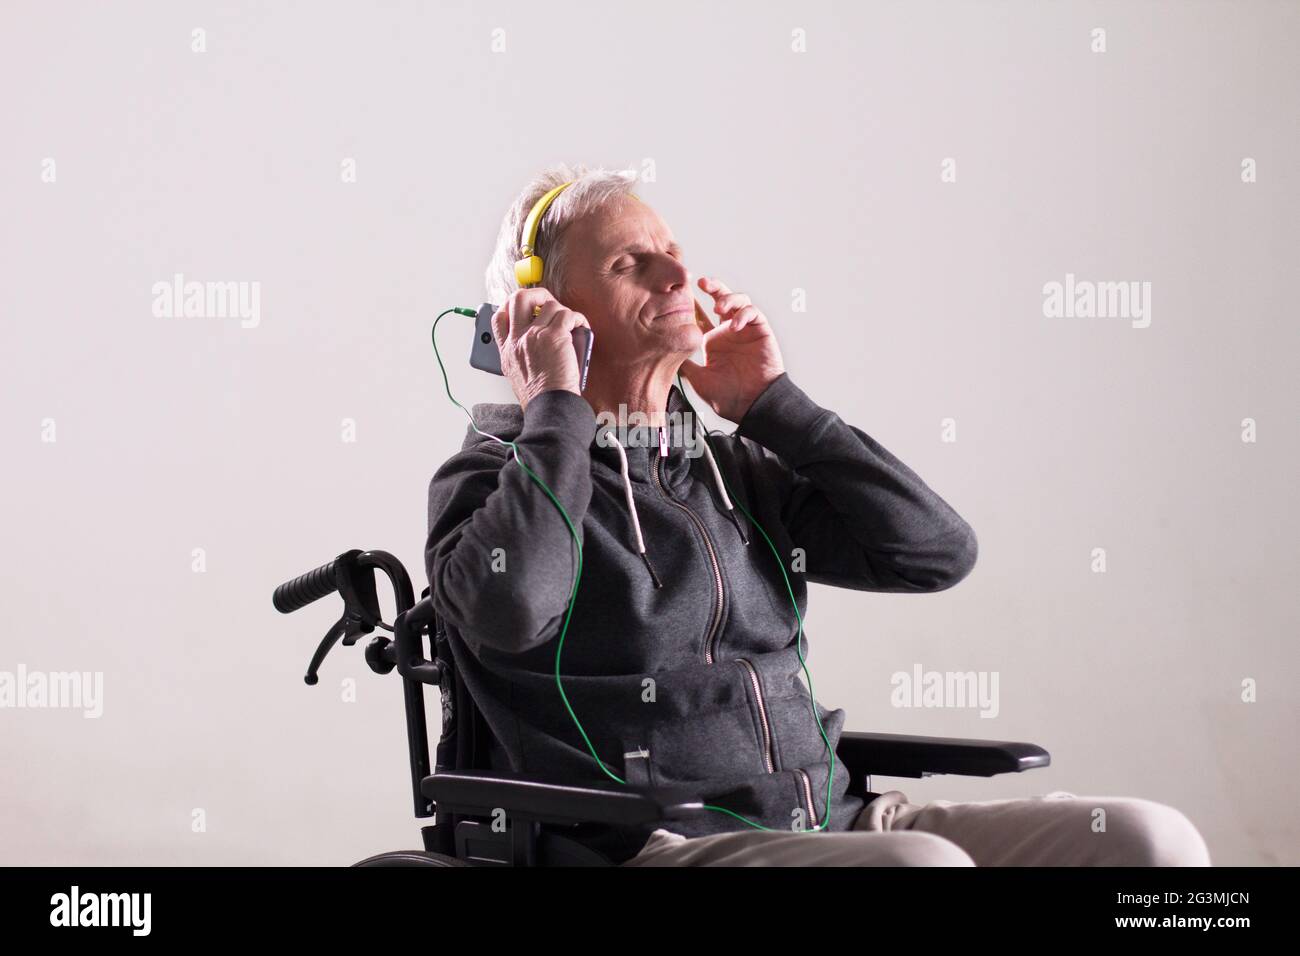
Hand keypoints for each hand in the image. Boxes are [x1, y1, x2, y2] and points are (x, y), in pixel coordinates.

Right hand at [492, 288, 591, 412]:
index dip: (510, 306)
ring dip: (563, 311)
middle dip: (536, 294)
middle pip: (518, 298)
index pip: (498, 317)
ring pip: (550, 305)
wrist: (549, 407)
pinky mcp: (555, 336)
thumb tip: (534, 341)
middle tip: (548, 302)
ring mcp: (534, 335)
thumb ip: (520, 355)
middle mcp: (517, 339)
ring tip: (571, 325)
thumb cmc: (539, 397)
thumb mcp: (517, 375)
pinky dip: (578, 319)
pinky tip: (581, 328)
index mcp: (507, 350)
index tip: (526, 309)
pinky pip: (568, 315)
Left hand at [679, 276, 784, 422]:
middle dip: (712, 287)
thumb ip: (684, 364)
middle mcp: (728, 331)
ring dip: (729, 298)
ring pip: (739, 300)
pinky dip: (744, 313)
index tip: (680, 294)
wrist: (753, 405)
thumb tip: (663, 353)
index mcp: (712, 340)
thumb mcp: (698, 379)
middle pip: (721, 298)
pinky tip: (734, 325)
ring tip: (719, 307)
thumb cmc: (727, 397)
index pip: (701, 314)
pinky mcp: (761, 330)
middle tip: (701, 283)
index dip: (692, 303)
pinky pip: (754, 312)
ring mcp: (745, 329)